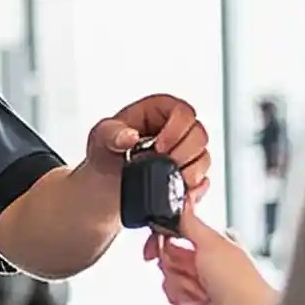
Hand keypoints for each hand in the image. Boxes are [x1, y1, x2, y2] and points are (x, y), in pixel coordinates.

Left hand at [86, 94, 211, 191]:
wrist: (104, 186)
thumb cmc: (105, 153)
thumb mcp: (100, 137)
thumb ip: (112, 133)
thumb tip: (129, 136)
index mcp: (158, 112)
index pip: (183, 112)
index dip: (177, 129)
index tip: (160, 146)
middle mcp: (176, 131)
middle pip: (200, 135)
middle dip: (183, 154)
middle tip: (163, 165)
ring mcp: (184, 154)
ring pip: (204, 159)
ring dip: (188, 173)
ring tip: (166, 180)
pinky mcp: (187, 176)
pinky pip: (202, 183)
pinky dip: (191, 191)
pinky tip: (174, 193)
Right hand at [144, 197, 278, 304]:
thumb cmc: (239, 280)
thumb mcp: (211, 242)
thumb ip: (191, 223)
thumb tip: (180, 206)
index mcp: (212, 243)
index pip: (179, 232)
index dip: (165, 235)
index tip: (159, 238)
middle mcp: (205, 261)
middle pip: (169, 254)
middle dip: (172, 261)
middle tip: (186, 266)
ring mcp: (198, 282)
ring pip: (168, 275)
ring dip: (179, 281)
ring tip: (199, 287)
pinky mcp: (193, 301)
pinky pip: (171, 293)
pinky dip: (181, 296)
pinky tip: (197, 299)